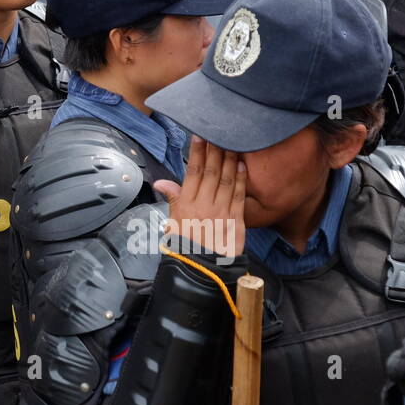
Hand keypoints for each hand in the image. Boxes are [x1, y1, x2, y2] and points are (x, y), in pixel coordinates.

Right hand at [154, 136, 245, 258]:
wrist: (202, 271)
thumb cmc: (185, 246)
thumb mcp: (173, 223)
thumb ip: (172, 199)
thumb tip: (161, 182)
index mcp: (186, 204)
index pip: (192, 172)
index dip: (196, 153)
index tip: (199, 137)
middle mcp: (203, 205)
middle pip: (210, 172)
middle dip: (214, 151)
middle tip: (218, 133)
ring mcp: (220, 212)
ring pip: (225, 180)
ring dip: (229, 160)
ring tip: (232, 143)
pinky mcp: (235, 221)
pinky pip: (238, 196)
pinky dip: (240, 180)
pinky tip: (242, 166)